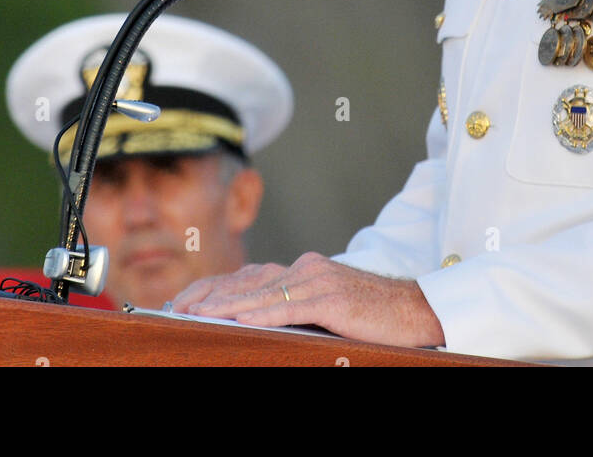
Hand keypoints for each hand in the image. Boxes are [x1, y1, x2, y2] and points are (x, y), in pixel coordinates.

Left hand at [171, 252, 444, 347]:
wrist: (416, 311)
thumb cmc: (372, 317)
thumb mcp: (326, 312)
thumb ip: (294, 310)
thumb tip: (253, 324)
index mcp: (303, 271)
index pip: (247, 277)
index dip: (214, 288)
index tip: (183, 300)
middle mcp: (306, 269)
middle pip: (246, 281)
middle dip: (207, 294)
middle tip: (175, 307)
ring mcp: (318, 279)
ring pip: (260, 291)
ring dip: (223, 303)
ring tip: (193, 312)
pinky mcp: (331, 297)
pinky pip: (287, 306)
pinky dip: (258, 312)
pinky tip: (236, 318)